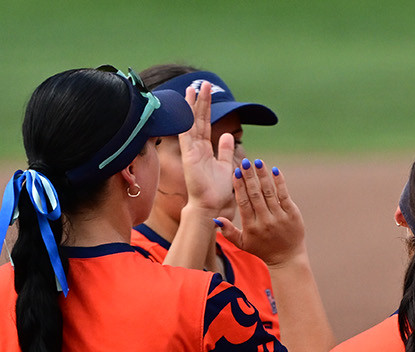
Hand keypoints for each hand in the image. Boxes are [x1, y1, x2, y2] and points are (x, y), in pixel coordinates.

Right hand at [181, 80, 237, 215]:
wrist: (210, 205)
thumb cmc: (218, 191)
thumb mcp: (226, 166)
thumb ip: (225, 150)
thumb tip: (227, 134)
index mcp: (204, 150)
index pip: (204, 125)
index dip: (206, 109)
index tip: (207, 93)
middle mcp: (196, 148)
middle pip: (198, 119)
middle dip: (201, 101)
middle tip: (204, 84)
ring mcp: (191, 150)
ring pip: (192, 122)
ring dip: (194, 105)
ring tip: (195, 87)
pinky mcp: (189, 154)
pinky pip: (187, 132)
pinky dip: (187, 118)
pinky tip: (187, 104)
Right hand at [217, 158, 305, 266]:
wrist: (287, 258)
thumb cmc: (262, 249)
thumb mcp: (243, 244)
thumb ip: (229, 232)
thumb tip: (215, 218)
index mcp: (251, 227)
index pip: (244, 203)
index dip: (239, 187)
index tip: (236, 173)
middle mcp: (265, 221)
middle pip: (256, 195)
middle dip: (250, 177)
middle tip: (245, 162)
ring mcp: (279, 217)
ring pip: (269, 193)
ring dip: (263, 176)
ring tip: (258, 162)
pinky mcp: (292, 214)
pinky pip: (284, 195)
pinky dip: (279, 183)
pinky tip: (274, 170)